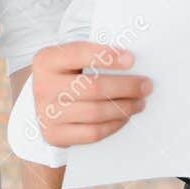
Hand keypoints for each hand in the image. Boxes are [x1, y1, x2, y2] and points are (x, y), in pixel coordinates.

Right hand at [31, 42, 150, 146]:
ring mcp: (47, 113)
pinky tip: (124, 117)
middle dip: (125, 87)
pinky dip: (114, 125)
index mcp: (47, 60)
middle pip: (92, 87)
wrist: (43, 106)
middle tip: (146, 85)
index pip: (78, 53)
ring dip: (124, 107)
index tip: (131, 59)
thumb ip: (93, 57)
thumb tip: (130, 61)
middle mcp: (43, 86)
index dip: (106, 56)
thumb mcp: (70, 61)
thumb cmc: (67, 77)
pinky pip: (92, 132)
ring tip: (139, 102)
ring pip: (95, 112)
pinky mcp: (54, 134)